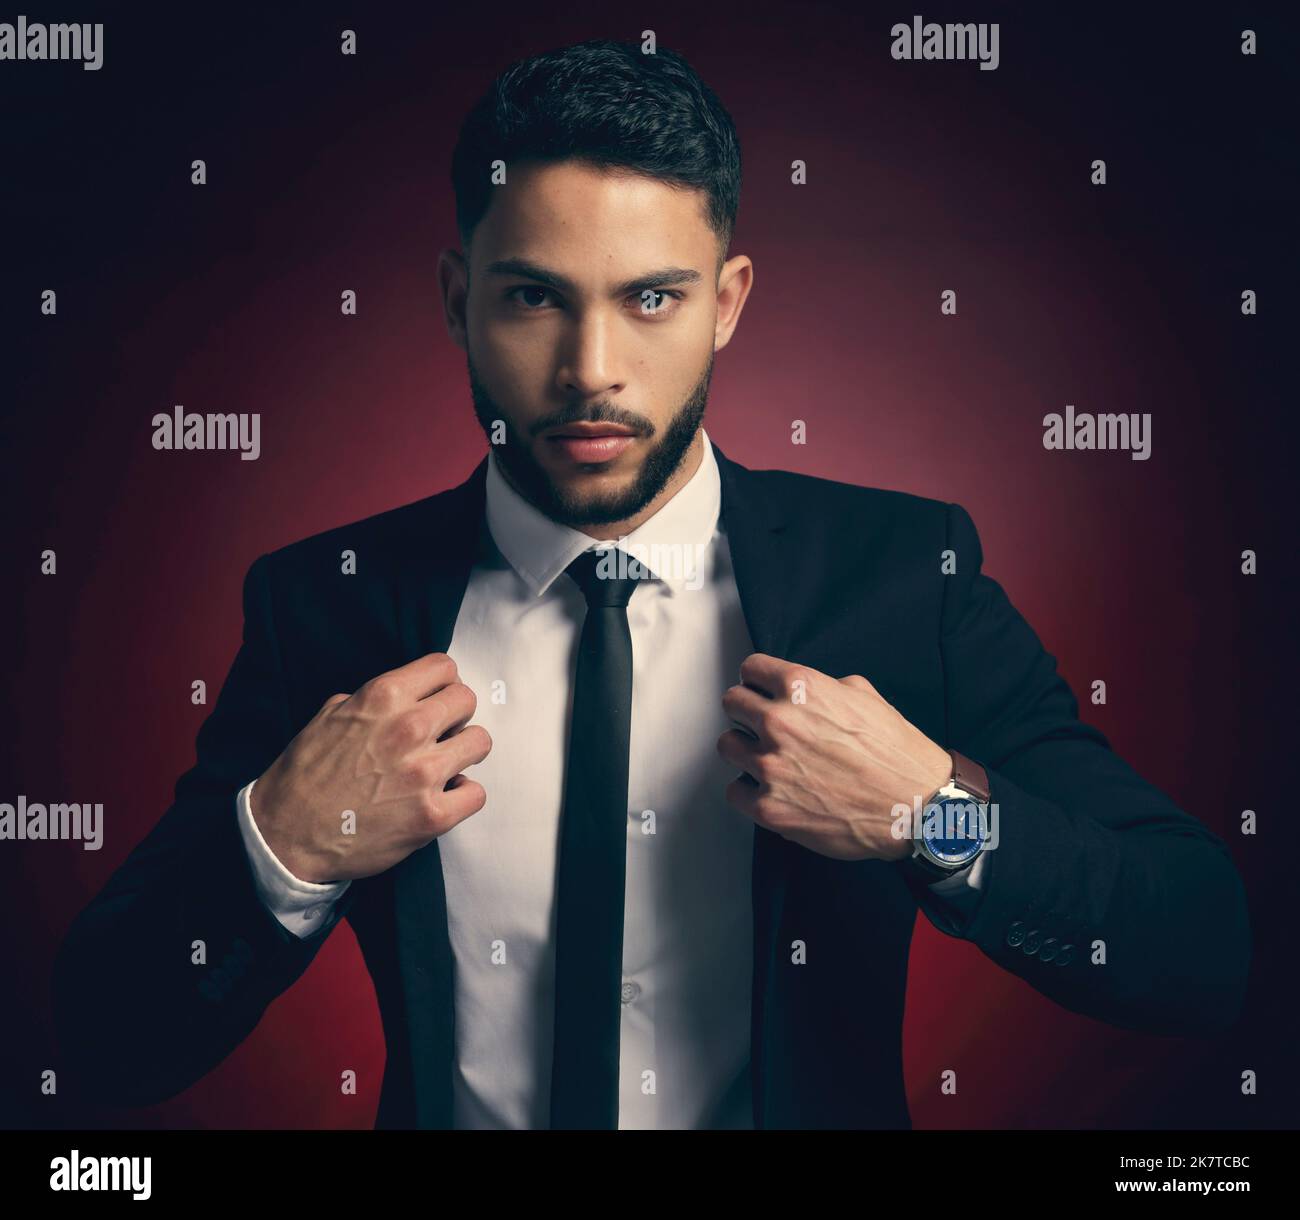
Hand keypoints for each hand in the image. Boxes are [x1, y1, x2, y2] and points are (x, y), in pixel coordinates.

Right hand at [251, 652, 491, 882]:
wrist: (285, 837)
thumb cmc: (304, 776)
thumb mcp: (329, 716)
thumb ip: (371, 699)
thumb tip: (406, 694)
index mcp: (383, 697)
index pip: (444, 667)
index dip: (441, 684)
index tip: (434, 700)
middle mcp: (408, 728)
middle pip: (467, 700)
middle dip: (455, 716)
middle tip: (438, 735)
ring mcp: (424, 773)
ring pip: (480, 742)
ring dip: (463, 754)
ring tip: (441, 766)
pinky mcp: (433, 815)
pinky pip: (476, 792)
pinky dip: (461, 796)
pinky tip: (439, 798)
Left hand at [717, 653, 951, 860]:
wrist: (918, 808)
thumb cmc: (897, 756)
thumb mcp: (866, 697)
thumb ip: (823, 687)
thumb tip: (799, 691)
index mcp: (802, 688)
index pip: (750, 669)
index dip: (757, 681)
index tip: (759, 690)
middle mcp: (780, 722)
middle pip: (732, 703)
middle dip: (747, 711)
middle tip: (763, 725)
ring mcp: (771, 766)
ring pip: (727, 746)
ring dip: (746, 751)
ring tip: (771, 760)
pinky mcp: (769, 806)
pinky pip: (734, 791)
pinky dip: (750, 791)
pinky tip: (773, 789)